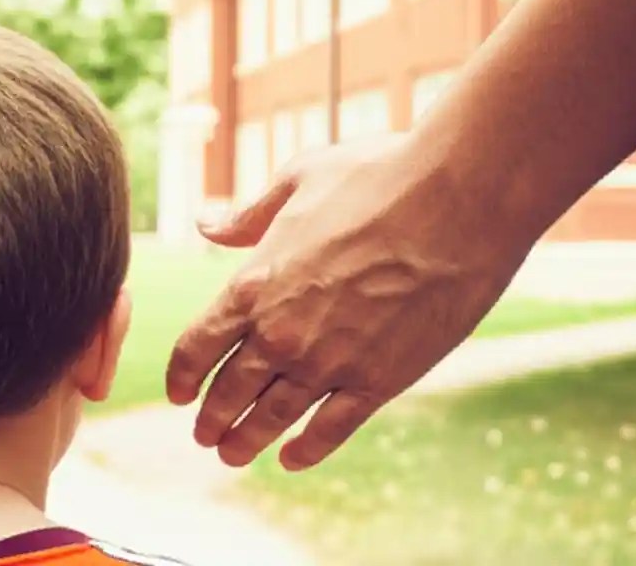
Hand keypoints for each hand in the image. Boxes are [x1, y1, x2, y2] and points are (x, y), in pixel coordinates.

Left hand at [167, 134, 531, 469]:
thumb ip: (248, 215)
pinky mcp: (380, 380)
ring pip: (272, 417)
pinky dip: (307, 449)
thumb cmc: (377, 176)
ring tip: (232, 454)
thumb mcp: (297, 181)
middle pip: (228, 391)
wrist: (457, 200)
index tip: (178, 393)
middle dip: (211, 418)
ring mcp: (329, 362)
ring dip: (246, 440)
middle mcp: (281, 333)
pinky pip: (332, 428)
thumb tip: (205, 224)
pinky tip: (291, 458)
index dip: (181, 376)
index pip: (196, 346)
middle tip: (205, 435)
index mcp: (252, 284)